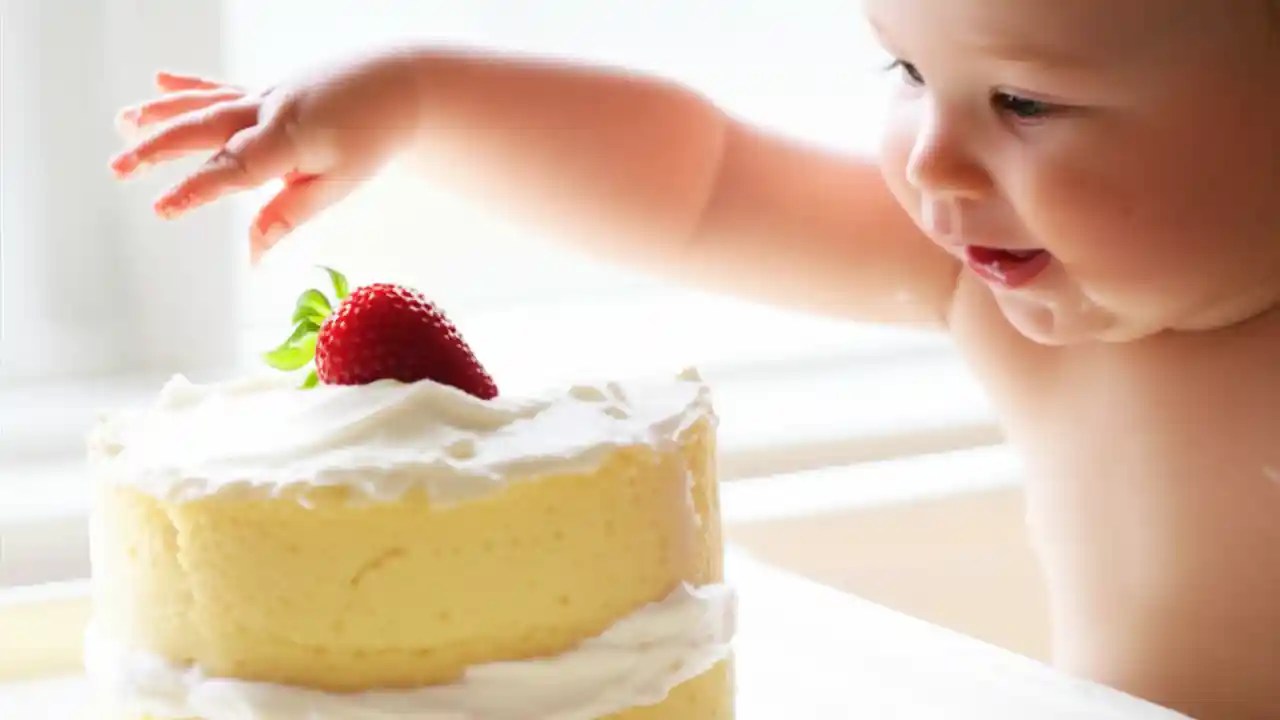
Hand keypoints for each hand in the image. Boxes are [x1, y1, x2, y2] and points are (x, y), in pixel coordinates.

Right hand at [111, 55, 419, 261]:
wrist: (396, 87)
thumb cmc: (370, 140)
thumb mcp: (335, 186)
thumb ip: (288, 216)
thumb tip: (253, 255)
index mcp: (287, 140)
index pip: (231, 168)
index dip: (195, 189)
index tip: (161, 208)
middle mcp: (268, 112)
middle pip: (203, 129)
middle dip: (157, 149)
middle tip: (117, 169)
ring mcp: (265, 96)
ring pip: (205, 104)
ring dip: (161, 114)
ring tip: (123, 125)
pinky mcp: (268, 89)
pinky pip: (221, 88)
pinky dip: (190, 86)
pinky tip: (159, 82)